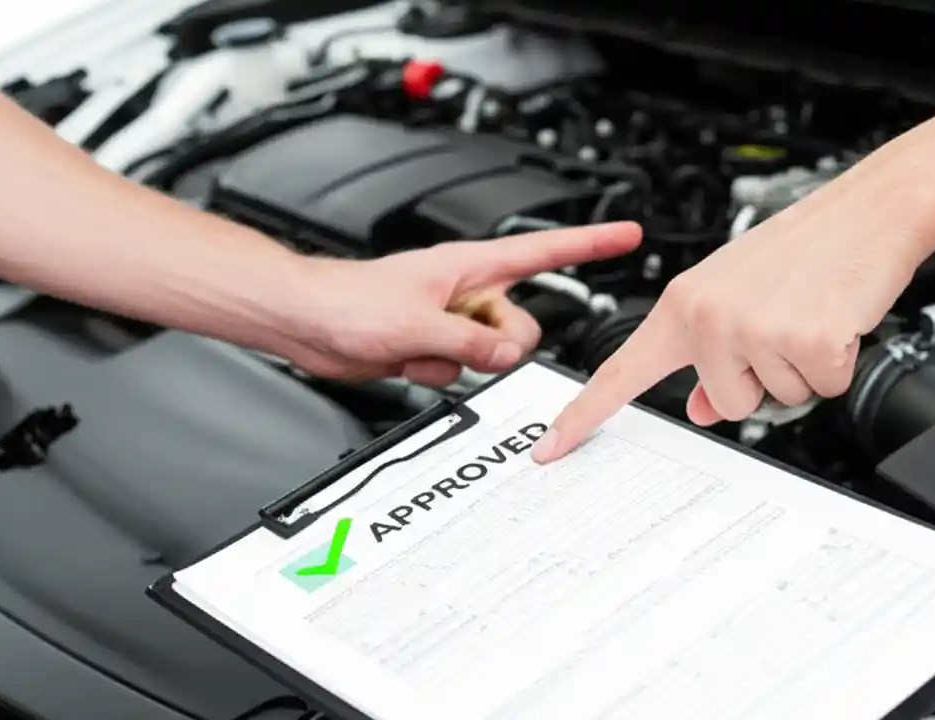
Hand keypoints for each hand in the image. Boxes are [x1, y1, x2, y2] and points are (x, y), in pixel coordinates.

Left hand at [276, 222, 640, 384]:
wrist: (305, 321)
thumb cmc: (349, 301)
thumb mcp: (419, 324)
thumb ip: (472, 342)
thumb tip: (511, 353)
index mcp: (471, 268)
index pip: (546, 251)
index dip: (591, 243)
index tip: (629, 235)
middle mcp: (468, 293)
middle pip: (524, 325)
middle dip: (501, 344)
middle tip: (463, 344)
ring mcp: (452, 321)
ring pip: (494, 354)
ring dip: (461, 361)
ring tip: (419, 347)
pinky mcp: (434, 346)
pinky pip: (461, 371)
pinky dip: (437, 373)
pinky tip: (406, 360)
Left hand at [533, 181, 934, 462]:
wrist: (866, 213)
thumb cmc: (803, 249)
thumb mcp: (737, 295)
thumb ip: (705, 353)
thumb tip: (699, 408)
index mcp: (683, 304)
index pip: (622, 371)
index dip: (583, 415)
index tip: (551, 448)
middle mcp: (710, 316)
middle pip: (726, 405)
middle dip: (759, 380)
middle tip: (781, 325)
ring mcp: (756, 330)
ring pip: (776, 399)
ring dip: (800, 368)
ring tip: (808, 314)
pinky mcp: (806, 341)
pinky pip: (821, 389)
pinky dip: (836, 365)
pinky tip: (834, 321)